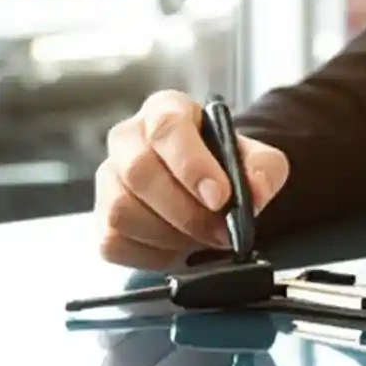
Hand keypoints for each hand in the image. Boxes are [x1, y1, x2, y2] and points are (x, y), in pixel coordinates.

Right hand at [96, 90, 289, 269]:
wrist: (210, 189)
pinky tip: (178, 249)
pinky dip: (151, 255)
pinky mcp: (101, 217)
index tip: (220, 197)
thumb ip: (264, 169)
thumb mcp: (257, 158)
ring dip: (169, 236)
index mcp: (167, 110)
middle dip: (186, 211)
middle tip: (221, 232)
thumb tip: (256, 191)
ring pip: (121, 211)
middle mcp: (128, 138)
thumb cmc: (225, 165)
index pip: (168, 128)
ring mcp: (108, 178)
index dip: (192, 166)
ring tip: (202, 239)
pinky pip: (113, 242)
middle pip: (139, 172)